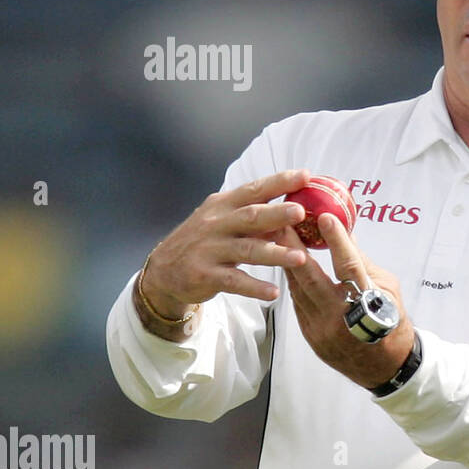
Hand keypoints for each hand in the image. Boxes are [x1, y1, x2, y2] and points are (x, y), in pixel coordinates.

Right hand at [140, 169, 313, 320]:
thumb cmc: (205, 241)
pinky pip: (234, 281)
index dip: (279, 182)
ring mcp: (209, 249)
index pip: (254, 189)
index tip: (306, 175)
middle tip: (301, 212)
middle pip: (250, 217)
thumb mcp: (223, 219)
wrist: (163, 270)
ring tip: (300, 258)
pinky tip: (273, 292)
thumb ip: (253, 213)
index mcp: (224, 205)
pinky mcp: (204, 275)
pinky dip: (254, 287)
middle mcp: (216, 224)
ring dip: (274, 254)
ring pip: (246, 250)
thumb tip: (296, 205)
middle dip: (276, 214)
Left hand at [282, 211, 416, 390]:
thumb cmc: (391, 323)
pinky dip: (294, 283)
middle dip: (293, 247)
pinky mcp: (310, 337)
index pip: (349, 267)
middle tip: (282, 221)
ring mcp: (322, 330)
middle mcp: (341, 318)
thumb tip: (345, 234)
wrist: (385, 367)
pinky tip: (288, 266)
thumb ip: (364, 263)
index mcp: (367, 303)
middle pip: (311, 278)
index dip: (336, 241)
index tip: (326, 217)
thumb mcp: (388, 289)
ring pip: (299, 290)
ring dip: (287, 262)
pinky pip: (298, 304)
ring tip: (278, 238)